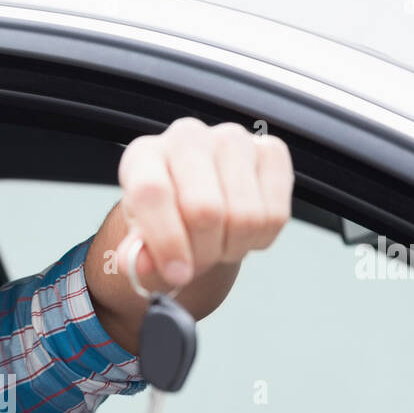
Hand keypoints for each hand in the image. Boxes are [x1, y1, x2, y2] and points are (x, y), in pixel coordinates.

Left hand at [116, 118, 293, 291]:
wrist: (196, 199)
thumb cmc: (166, 216)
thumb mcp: (141, 240)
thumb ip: (137, 255)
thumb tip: (140, 265)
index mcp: (144, 156)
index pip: (153, 192)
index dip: (167, 241)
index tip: (177, 274)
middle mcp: (187, 138)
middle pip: (205, 210)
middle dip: (204, 253)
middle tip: (198, 263)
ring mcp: (233, 140)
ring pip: (245, 216)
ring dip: (232, 248)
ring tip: (218, 245)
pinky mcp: (271, 150)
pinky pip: (276, 214)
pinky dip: (260, 238)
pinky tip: (242, 232)